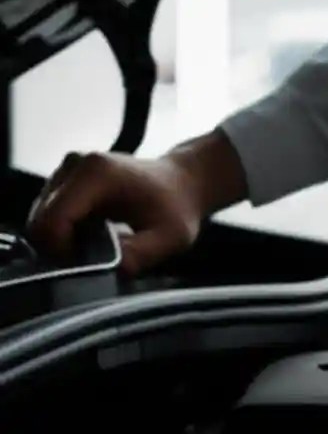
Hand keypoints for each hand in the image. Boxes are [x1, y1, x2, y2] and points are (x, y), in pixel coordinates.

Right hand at [25, 151, 204, 275]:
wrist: (182, 183)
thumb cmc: (178, 208)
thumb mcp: (170, 238)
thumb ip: (138, 255)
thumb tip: (108, 269)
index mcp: (96, 173)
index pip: (51, 221)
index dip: (61, 251)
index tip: (88, 264)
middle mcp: (75, 165)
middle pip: (40, 220)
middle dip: (60, 248)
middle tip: (94, 260)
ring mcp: (67, 169)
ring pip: (41, 219)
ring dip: (62, 240)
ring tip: (97, 246)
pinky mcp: (65, 179)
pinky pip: (49, 214)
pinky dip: (65, 231)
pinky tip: (92, 236)